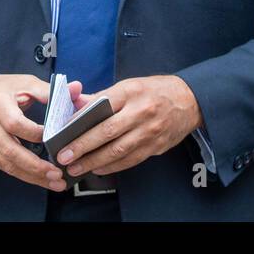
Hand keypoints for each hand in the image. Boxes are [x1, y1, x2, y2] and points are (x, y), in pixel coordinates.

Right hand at [0, 73, 79, 190]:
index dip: (34, 133)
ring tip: (54, 182)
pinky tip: (40, 179)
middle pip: (10, 150)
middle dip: (35, 165)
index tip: (54, 137)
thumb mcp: (25, 83)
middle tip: (57, 173)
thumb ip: (50, 90)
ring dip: (32, 176)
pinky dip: (24, 175)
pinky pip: (5, 167)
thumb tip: (77, 88)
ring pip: (7, 164)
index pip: (15, 123)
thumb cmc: (2, 89)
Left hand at [56, 75, 201, 177]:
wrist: (190, 100)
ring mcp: (149, 131)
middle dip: (83, 146)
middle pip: (107, 131)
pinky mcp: (156, 147)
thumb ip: (103, 96)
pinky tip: (98, 168)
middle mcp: (141, 112)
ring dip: (94, 161)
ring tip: (76, 167)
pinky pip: (130, 160)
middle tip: (65, 155)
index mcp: (131, 92)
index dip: (80, 120)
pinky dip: (112, 166)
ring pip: (118, 150)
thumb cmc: (155, 91)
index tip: (64, 131)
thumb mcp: (129, 85)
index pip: (100, 105)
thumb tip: (77, 104)